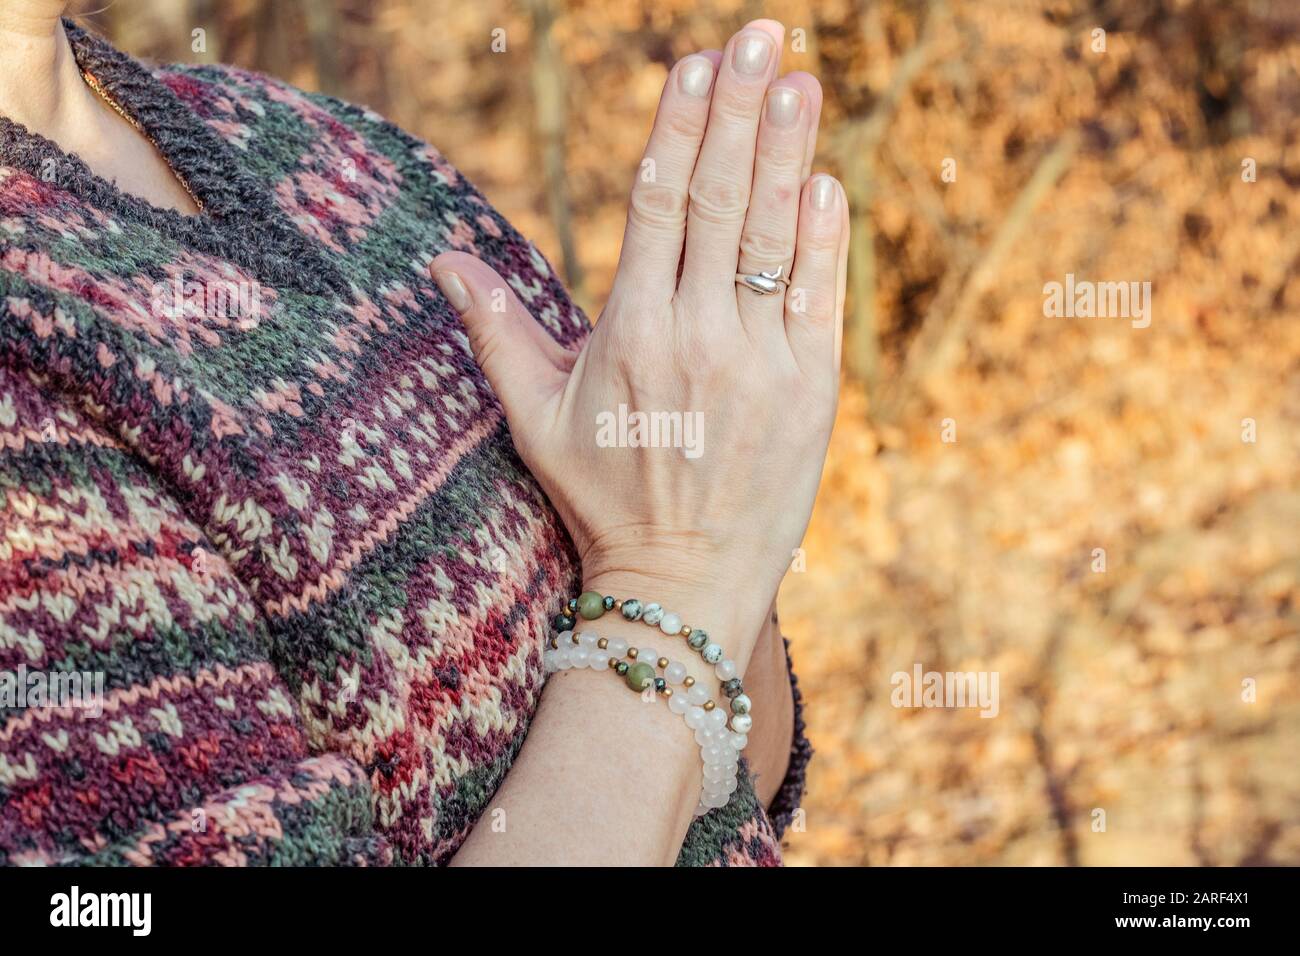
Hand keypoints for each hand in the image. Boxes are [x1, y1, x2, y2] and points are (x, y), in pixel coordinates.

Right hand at [432, 19, 846, 671]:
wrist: (684, 581)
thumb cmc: (604, 498)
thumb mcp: (537, 419)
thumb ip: (497, 332)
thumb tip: (442, 262)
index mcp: (629, 333)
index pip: (657, 205)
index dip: (679, 128)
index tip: (695, 65)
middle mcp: (696, 336)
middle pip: (720, 201)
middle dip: (740, 111)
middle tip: (762, 36)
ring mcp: (759, 363)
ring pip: (773, 238)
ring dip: (787, 153)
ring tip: (799, 80)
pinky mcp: (811, 391)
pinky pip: (819, 298)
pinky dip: (823, 237)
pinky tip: (824, 179)